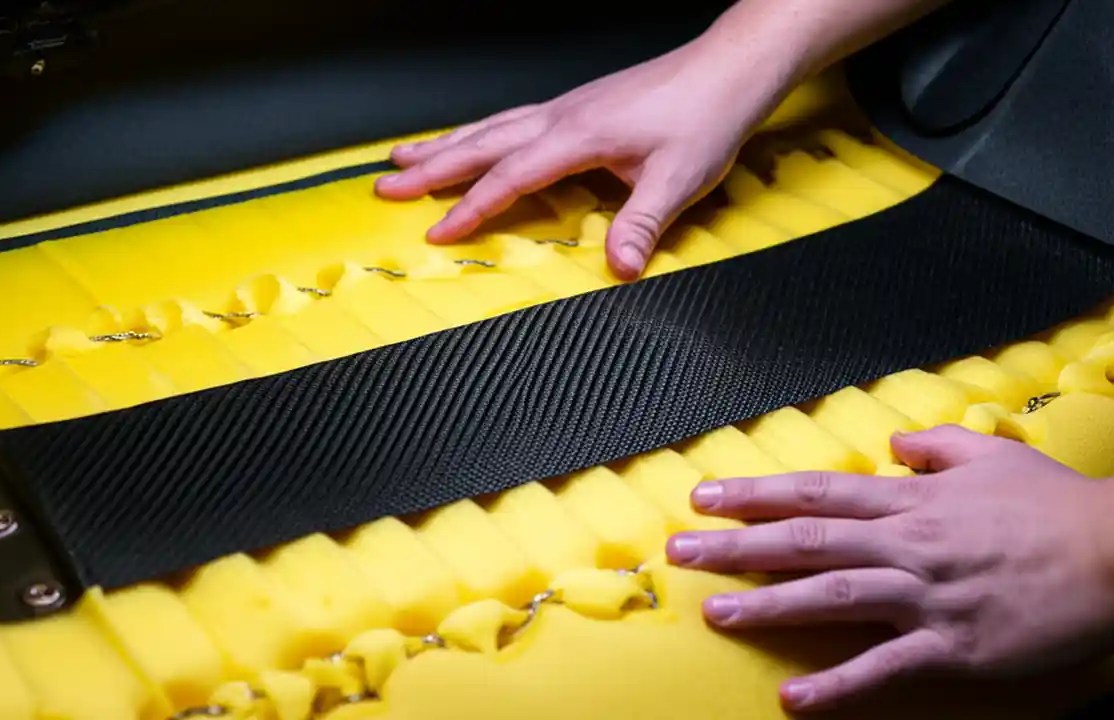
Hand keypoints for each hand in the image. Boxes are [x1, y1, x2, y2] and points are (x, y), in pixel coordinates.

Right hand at [373, 38, 777, 279]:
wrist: (727, 68)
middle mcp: (561, 116)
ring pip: (490, 127)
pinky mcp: (578, 106)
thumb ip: (642, 224)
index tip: (438, 232)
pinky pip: (511, 120)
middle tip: (386, 185)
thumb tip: (619, 268)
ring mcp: (566, 107)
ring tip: (404, 156)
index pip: (510, 176)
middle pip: (482, 144)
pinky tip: (471, 140)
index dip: (471, 207)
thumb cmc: (705, 117)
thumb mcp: (678, 179)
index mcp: (577, 136)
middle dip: (431, 168)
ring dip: (445, 144)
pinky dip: (479, 133)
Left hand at [665, 425, 1113, 711]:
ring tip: (714, 615)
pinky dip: (838, 685)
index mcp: (911, 499)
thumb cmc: (1056, 503)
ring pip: (831, 595)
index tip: (705, 496)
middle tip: (681, 552)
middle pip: (805, 541)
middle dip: (737, 546)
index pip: (815, 494)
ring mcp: (927, 594)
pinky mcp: (954, 645)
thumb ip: (934, 445)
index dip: (755, 495)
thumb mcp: (991, 453)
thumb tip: (892, 442)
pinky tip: (795, 700)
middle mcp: (907, 543)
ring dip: (768, 606)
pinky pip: (885, 667)